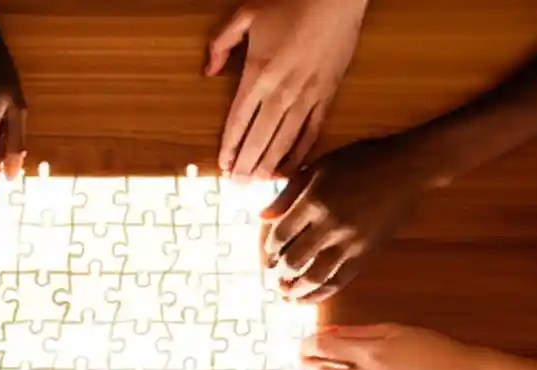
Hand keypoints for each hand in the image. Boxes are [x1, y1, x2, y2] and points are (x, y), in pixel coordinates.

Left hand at [206, 0, 367, 178]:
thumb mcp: (245, 14)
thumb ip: (221, 43)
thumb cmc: (290, 2)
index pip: (238, 121)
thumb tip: (208, 70)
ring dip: (269, 164)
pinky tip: (290, 167)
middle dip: (246, 164)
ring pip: (285, 140)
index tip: (222, 164)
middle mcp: (282, 91)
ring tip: (257, 182)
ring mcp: (308, 95)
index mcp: (258, 74)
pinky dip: (301, 152)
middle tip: (236, 184)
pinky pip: (312, 132)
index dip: (229, 146)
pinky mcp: (328, 95)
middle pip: (259, 138)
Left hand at [262, 134, 431, 301]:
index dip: (270, 249)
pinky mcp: (367, 253)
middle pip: (294, 260)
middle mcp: (330, 226)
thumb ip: (288, 194)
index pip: (281, 235)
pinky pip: (340, 280)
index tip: (269, 254)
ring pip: (315, 276)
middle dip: (279, 272)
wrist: (406, 168)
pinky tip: (310, 297)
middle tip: (273, 276)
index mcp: (314, 202)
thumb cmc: (359, 161)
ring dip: (296, 289)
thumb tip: (261, 217)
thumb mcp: (317, 167)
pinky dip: (322, 293)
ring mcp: (350, 243)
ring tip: (285, 294)